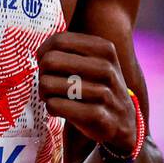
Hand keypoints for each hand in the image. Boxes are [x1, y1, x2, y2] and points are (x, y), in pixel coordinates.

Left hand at [37, 31, 135, 156]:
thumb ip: (70, 49)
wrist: (123, 122)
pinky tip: (60, 110)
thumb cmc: (97, 87)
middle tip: (48, 83)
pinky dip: (51, 108)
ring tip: (54, 97)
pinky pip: (55, 105)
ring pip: (48, 84)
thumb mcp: (94, 62)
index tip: (46, 64)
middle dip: (42, 73)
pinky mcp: (97, 117)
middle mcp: (106, 69)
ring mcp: (104, 93)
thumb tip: (40, 51)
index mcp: (104, 49)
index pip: (59, 40)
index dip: (44, 53)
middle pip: (50, 61)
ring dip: (45, 93)